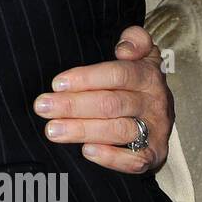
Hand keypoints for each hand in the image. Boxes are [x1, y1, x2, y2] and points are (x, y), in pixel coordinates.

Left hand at [33, 24, 171, 173]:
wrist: (159, 118)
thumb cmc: (136, 83)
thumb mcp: (141, 56)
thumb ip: (136, 40)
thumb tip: (124, 48)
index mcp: (148, 75)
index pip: (118, 74)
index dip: (87, 78)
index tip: (57, 83)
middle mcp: (154, 103)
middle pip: (111, 103)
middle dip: (73, 105)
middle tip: (42, 107)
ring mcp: (156, 130)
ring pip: (118, 130)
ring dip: (83, 130)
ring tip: (52, 130)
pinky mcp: (154, 155)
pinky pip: (134, 160)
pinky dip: (111, 157)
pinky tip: (86, 151)